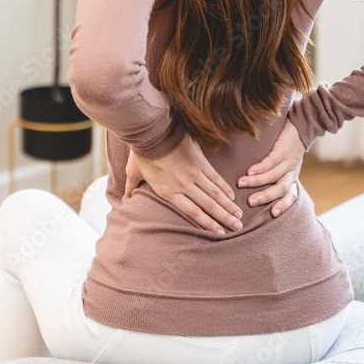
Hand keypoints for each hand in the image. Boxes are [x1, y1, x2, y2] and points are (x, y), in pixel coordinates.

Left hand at [123, 133, 242, 234]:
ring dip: (228, 205)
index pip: (192, 213)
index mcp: (168, 192)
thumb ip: (131, 188)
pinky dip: (224, 187)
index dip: (207, 224)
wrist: (152, 131)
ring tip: (239, 215)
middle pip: (208, 206)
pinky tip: (232, 195)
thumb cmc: (140, 152)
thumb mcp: (133, 172)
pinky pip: (215, 177)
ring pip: (215, 193)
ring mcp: (193, 173)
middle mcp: (184, 186)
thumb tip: (124, 201)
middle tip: (237, 227)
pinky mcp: (199, 161)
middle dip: (224, 218)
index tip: (219, 232)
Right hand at [237, 119, 305, 217]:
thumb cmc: (286, 149)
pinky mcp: (284, 149)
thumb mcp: (284, 167)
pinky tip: (249, 171)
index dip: (283, 206)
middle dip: (266, 197)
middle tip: (250, 202)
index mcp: (292, 179)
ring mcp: (289, 161)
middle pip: (281, 189)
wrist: (300, 127)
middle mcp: (292, 172)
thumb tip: (252, 191)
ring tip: (241, 184)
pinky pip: (272, 160)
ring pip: (274, 176)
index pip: (291, 196)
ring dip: (257, 182)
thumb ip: (274, 178)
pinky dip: (260, 167)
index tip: (272, 214)